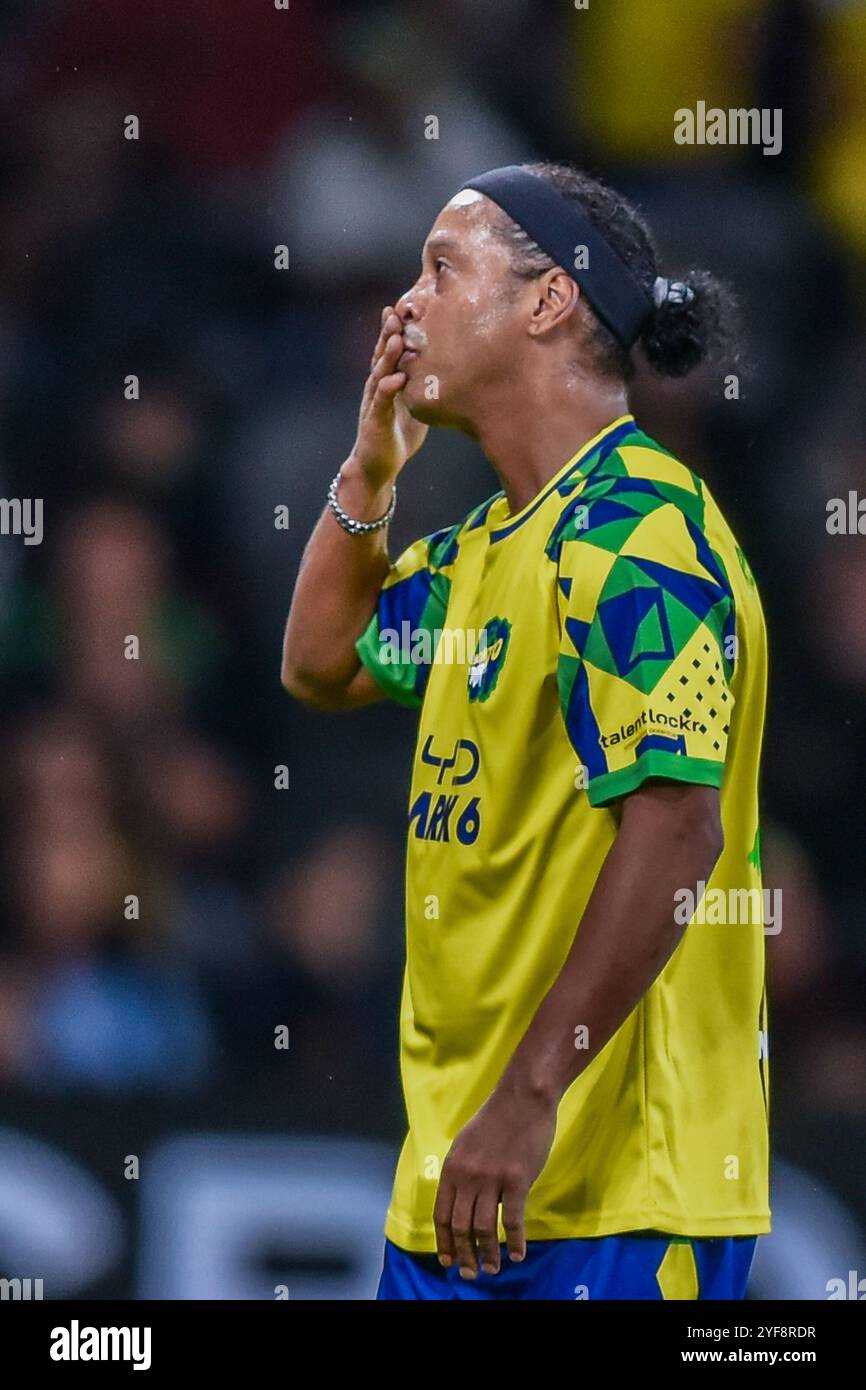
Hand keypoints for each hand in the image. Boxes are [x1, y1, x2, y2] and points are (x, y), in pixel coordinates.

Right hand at [351, 306, 427, 487]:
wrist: (376, 468)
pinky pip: (381, 403)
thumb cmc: (397, 436)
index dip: (393, 331)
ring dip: (386, 357)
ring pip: (379, 375)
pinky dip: (388, 389)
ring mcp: (374, 404)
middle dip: (387, 334)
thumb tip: (449, 371)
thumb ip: (422, 387)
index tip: (401, 308)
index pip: (388, 352)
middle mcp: (377, 389)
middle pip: (381, 356)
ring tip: (395, 339)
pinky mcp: (375, 422)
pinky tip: (396, 378)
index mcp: (386, 383)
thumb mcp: (414, 406)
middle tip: (394, 312)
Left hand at [433, 1087, 557, 1278]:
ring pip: (484, 1228)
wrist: (523, 1097)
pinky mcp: (517, 1180)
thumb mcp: (468, 1143)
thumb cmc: (498, 1117)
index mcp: (452, 1167)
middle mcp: (467, 1176)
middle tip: (471, 1274)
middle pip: (460, 1226)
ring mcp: (491, 1179)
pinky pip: (513, 1220)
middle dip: (464, 1254)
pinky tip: (518, 1254)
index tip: (448, 1260)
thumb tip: (464, 1200)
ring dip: (488, 1253)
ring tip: (493, 1269)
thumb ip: (463, 1171)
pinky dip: (514, 1242)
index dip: (444, 1241)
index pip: (441, 1214)